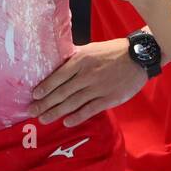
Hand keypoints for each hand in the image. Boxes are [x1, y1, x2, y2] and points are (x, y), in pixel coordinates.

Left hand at [28, 38, 146, 126]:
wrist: (138, 57)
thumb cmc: (113, 52)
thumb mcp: (91, 49)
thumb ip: (74, 57)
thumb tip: (56, 61)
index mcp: (81, 60)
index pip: (58, 76)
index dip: (45, 87)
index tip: (34, 95)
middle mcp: (87, 75)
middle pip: (62, 92)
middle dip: (45, 103)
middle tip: (32, 111)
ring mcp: (98, 88)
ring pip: (73, 103)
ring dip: (56, 112)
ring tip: (44, 119)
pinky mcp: (109, 99)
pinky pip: (89, 110)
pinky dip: (77, 117)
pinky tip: (66, 122)